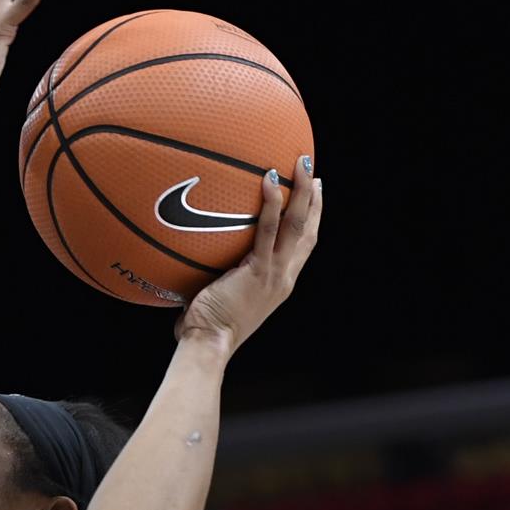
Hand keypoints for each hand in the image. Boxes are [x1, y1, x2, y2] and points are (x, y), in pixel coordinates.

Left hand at [176, 159, 322, 355]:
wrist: (209, 346)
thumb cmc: (206, 330)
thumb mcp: (222, 298)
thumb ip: (219, 277)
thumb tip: (195, 258)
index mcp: (280, 284)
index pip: (303, 247)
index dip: (312, 219)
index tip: (315, 194)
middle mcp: (283, 278)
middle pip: (308, 231)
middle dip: (313, 199)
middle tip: (312, 171)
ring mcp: (274, 274)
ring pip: (296, 226)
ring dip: (301, 191)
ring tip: (300, 162)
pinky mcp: (258, 272)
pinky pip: (266, 231)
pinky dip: (270, 204)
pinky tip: (269, 179)